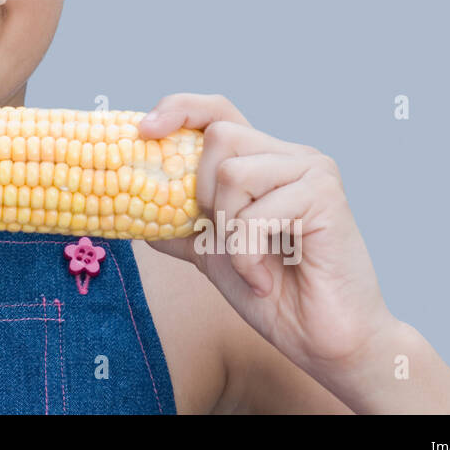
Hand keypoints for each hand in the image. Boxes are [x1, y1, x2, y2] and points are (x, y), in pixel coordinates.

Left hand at [139, 94, 396, 381]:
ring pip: (232, 172)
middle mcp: (289, 155)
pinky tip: (263, 281)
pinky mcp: (325, 195)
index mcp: (262, 160)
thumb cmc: (273, 294)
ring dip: (226, 229)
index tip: (144, 131)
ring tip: (246, 263)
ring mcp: (311, 170)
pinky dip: (246, 255)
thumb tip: (125, 207)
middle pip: (219, 136)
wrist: (323, 339)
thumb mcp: (210, 253)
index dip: (178, 109)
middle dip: (202, 193)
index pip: (216, 111)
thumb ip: (176, 224)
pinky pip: (256, 213)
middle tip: (221, 237)